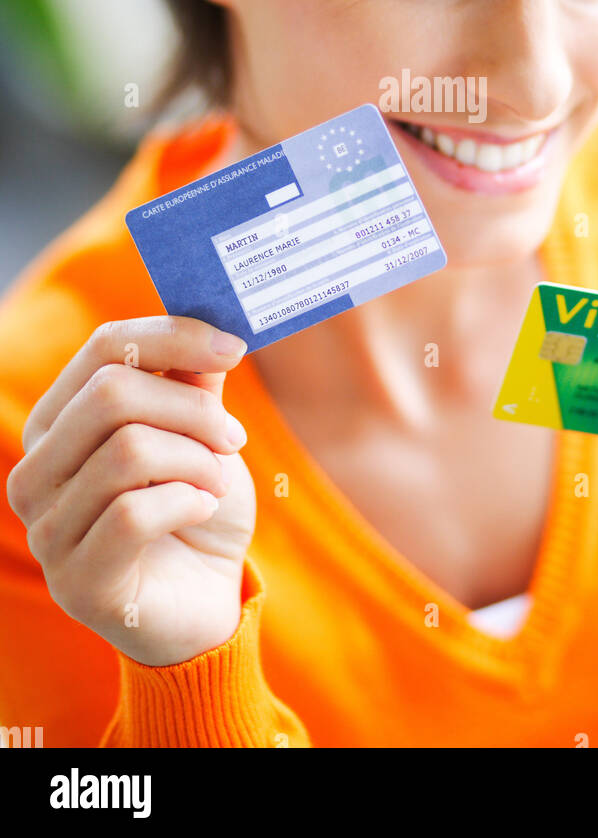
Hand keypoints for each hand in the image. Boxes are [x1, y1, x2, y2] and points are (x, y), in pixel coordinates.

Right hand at [6, 315, 255, 665]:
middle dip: (192, 409)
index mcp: (58, 422)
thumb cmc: (196, 507)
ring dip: (196, 461)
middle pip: (111, 395)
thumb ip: (193, 380)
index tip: (234, 349)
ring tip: (216, 481)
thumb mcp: (201, 433)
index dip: (174, 335)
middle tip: (232, 437)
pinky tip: (201, 512)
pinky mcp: (75, 582)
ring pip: (127, 451)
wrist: (207, 601)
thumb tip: (209, 323)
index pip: (103, 347)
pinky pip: (134, 514)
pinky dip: (186, 502)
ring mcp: (46, 530)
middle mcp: (36, 472)